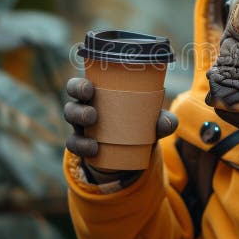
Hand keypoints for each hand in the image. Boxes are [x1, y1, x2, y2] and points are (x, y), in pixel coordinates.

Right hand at [63, 78, 177, 169]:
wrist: (128, 153)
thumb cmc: (137, 124)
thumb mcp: (150, 122)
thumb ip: (162, 121)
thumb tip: (168, 123)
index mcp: (97, 95)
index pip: (79, 86)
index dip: (79, 86)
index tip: (90, 88)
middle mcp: (84, 108)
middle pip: (71, 101)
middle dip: (78, 106)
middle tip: (93, 111)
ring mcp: (80, 127)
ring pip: (70, 120)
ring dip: (80, 121)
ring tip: (94, 124)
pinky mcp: (81, 144)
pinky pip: (74, 144)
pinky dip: (82, 146)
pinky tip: (94, 149)